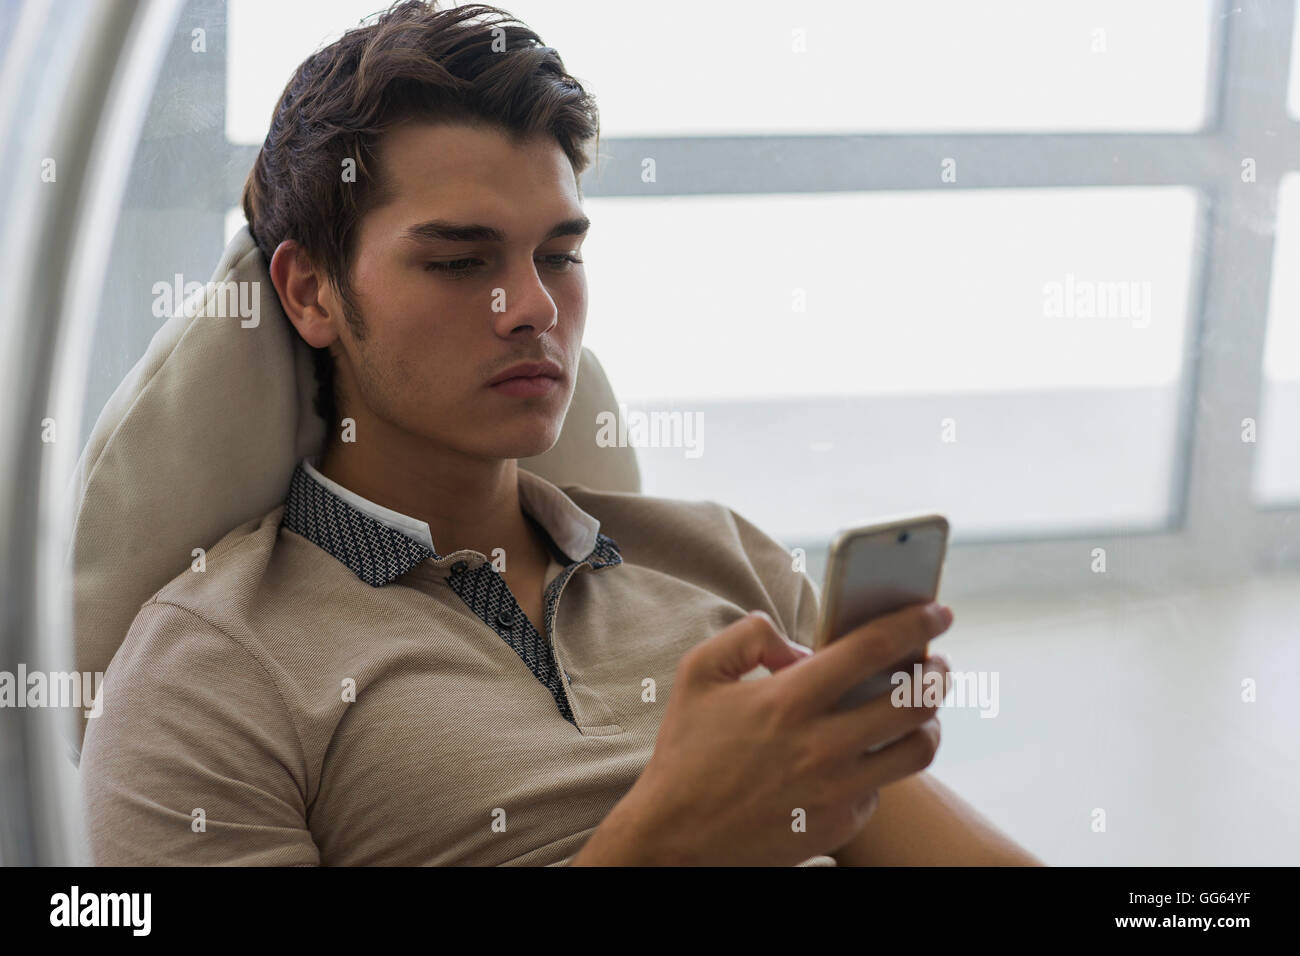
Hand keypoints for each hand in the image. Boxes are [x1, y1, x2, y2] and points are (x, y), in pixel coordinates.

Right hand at [578, 601, 952, 865]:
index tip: (937, 611)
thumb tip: (795, 642)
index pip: (873, 648)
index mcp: (789, 700)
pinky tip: (863, 756)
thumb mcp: (699, 674)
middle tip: (937, 664)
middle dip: (937, 673)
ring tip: (920, 710)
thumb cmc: (687, 750)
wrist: (675, 835)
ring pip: (918, 750)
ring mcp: (835, 790)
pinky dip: (881, 765)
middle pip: (915, 701)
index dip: (915, 623)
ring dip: (930, 722)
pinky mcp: (839, 824)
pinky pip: (882, 789)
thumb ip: (747, 637)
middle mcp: (821, 746)